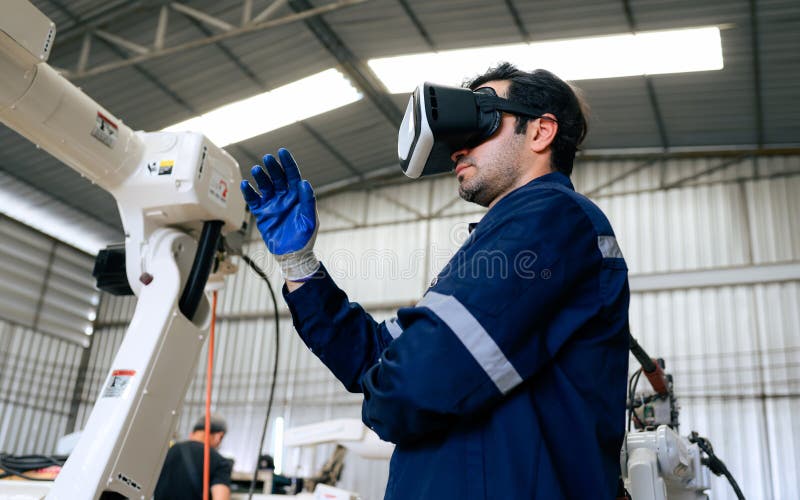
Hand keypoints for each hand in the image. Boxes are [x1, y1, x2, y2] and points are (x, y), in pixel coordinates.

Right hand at [241, 148, 319, 280]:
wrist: (292, 254)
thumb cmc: (304, 238)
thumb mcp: (310, 220)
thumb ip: (308, 201)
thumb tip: (304, 183)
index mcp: (297, 196)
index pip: (292, 175)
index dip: (287, 163)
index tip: (282, 152)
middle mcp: (284, 197)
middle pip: (277, 177)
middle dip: (272, 167)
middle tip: (267, 159)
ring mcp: (272, 204)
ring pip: (265, 186)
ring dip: (260, 177)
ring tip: (256, 170)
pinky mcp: (261, 213)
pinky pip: (253, 200)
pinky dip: (249, 192)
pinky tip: (245, 185)